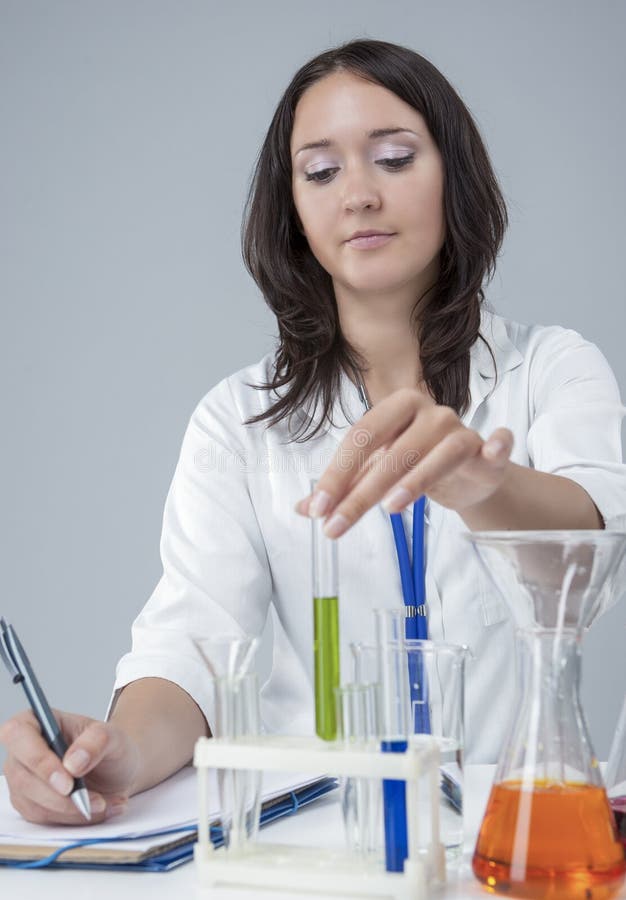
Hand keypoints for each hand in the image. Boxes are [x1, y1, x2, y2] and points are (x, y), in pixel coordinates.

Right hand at [0, 708, 140, 824]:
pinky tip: (99, 809)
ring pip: (34, 804)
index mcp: (36, 721)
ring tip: (105, 803)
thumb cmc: (109, 745)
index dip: (38, 761)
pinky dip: (74, 818)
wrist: (117, 769)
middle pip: (23, 778)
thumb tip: (72, 763)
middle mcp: (22, 751)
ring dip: (72, 811)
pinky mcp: (30, 804)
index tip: (67, 782)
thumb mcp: (112, 735)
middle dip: (59, 797)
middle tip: (93, 801)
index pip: (18, 735)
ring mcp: (23, 780)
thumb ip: (95, 742)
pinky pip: (45, 819)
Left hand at [295, 387, 512, 537]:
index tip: (317, 509)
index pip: (360, 438)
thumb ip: (345, 487)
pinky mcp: (489, 451)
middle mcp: (429, 412)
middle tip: (337, 525)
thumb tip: (305, 509)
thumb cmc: (416, 464)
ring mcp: (461, 430)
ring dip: (415, 480)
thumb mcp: (377, 473)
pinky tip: (491, 450)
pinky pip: (497, 444)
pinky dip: (497, 443)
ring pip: (438, 454)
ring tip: (390, 508)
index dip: (336, 474)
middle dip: (362, 491)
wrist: (467, 473)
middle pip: (393, 450)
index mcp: (396, 407)